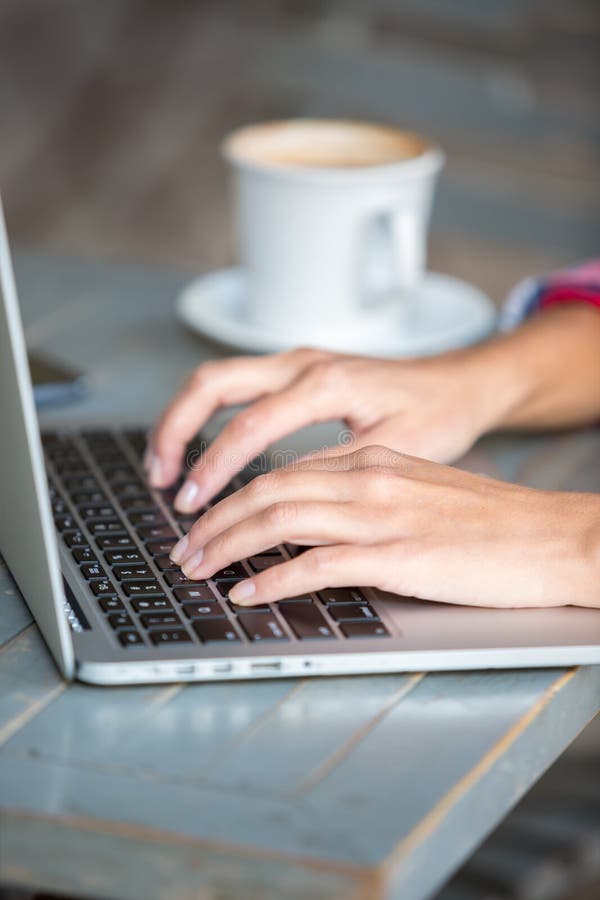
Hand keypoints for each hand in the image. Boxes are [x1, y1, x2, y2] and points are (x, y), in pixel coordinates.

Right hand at [147, 346, 509, 511]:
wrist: (458, 384)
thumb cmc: (436, 415)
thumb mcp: (391, 450)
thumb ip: (331, 469)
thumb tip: (275, 498)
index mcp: (328, 382)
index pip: (251, 424)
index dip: (216, 466)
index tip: (195, 505)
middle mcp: (304, 362)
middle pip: (213, 383)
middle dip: (176, 429)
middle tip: (162, 480)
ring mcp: (296, 360)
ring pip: (216, 377)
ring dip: (182, 418)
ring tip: (164, 465)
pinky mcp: (296, 369)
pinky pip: (234, 383)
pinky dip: (205, 413)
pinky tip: (197, 447)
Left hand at [169, 445, 599, 609]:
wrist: (554, 535)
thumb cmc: (492, 522)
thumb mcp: (419, 492)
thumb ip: (365, 499)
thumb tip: (312, 527)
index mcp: (375, 460)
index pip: (283, 473)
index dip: (232, 498)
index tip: (203, 522)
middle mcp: (372, 478)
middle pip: (269, 491)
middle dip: (214, 521)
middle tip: (182, 550)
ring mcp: (385, 515)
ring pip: (281, 519)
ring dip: (228, 545)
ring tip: (196, 569)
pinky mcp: (401, 555)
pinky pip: (319, 564)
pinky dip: (273, 579)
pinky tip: (248, 592)